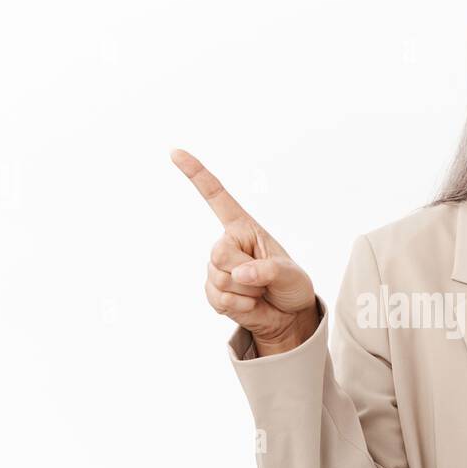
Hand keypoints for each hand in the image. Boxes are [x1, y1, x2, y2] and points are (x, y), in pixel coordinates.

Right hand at [172, 149, 318, 354]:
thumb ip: (269, 271)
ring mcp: (217, 268)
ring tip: (259, 291)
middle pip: (219, 254)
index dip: (196, 174)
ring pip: (218, 279)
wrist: (287, 315)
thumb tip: (241, 274)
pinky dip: (238, 306)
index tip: (175, 152)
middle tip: (264, 281)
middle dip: (244, 273)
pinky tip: (249, 303)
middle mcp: (227, 244)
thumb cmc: (291, 285)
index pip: (216, 197)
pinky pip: (217, 298)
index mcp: (244, 228)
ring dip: (245, 292)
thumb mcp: (290, 274)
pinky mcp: (213, 291)